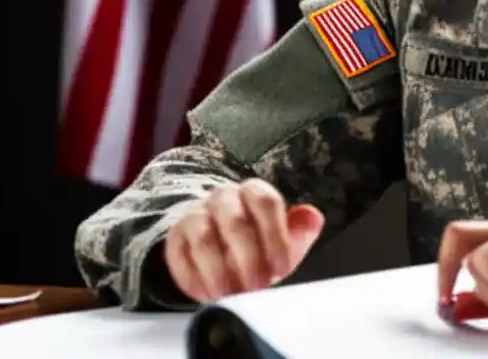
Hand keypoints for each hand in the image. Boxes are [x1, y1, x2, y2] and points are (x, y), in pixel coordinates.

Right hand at [164, 178, 324, 301]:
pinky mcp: (175, 235)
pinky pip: (178, 254)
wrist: (219, 243)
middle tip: (257, 286)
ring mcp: (196, 213)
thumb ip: (300, 230)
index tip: (282, 268)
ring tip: (229, 295)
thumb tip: (312, 217)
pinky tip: (205, 295)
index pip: (266, 202)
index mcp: (254, 192)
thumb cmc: (257, 242)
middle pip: (235, 221)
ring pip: (204, 238)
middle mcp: (224, 197)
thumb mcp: (282, 238)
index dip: (275, 236)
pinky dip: (192, 278)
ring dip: (218, 271)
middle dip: (248, 258)